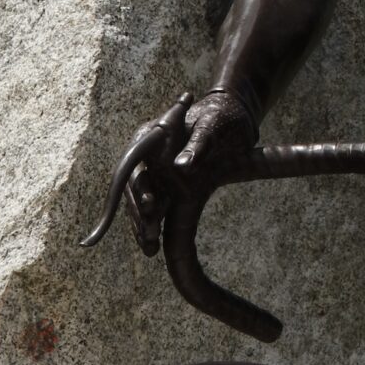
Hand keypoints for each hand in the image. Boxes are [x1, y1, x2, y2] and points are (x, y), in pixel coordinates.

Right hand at [113, 89, 256, 253]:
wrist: (231, 115)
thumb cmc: (221, 116)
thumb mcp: (212, 125)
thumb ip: (198, 143)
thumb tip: (181, 167)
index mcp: (150, 134)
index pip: (135, 161)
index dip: (138, 185)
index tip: (148, 205)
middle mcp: (144, 153)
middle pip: (133, 185)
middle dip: (139, 211)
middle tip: (151, 234)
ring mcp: (151, 169)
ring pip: (139, 199)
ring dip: (142, 223)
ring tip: (150, 249)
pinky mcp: (161, 183)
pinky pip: (151, 205)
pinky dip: (150, 224)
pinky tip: (152, 247)